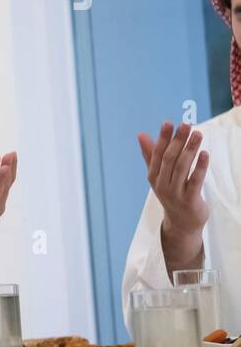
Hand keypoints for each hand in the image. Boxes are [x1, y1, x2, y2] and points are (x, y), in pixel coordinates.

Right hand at [138, 122, 208, 271]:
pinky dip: (200, 167)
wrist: (182, 223)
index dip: (162, 138)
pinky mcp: (190, 200)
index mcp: (153, 176)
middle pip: (169, 159)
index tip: (169, 123)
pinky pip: (195, 181)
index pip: (157, 154)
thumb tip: (141, 134)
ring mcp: (175, 193)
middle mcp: (161, 184)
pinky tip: (205, 154)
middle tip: (187, 124)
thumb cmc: (172, 194)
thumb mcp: (159, 175)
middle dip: (178, 140)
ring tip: (198, 134)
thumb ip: (150, 155)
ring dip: (190, 149)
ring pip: (181, 168)